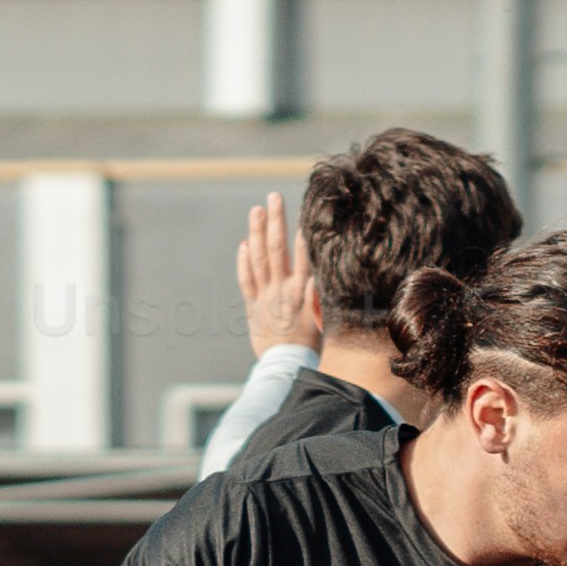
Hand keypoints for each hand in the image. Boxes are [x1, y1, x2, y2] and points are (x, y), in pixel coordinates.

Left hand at [236, 195, 317, 358]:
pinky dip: (243, 261)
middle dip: (276, 221)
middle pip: (276, 249)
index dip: (301, 232)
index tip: (303, 209)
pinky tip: (244, 243)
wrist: (286, 368)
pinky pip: (245, 279)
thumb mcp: (323, 321)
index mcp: (301, 293)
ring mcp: (265, 296)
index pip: (302, 256)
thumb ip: (318, 296)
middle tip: (273, 197)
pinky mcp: (252, 306)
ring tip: (257, 210)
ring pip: (258, 258)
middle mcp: (281, 290)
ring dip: (257, 232)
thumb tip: (319, 273)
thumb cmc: (310, 346)